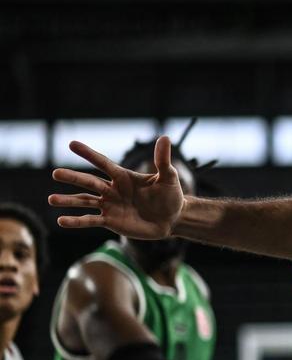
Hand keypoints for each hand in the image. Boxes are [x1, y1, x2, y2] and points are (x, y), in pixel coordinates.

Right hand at [48, 136, 184, 238]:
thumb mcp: (168, 178)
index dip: (89, 154)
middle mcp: (113, 189)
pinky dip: (76, 221)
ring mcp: (110, 205)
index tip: (72, 144)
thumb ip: (163, 161)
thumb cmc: (170, 196)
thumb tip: (164, 138)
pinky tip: (61, 221)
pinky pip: (90, 220)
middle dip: (73, 177)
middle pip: (90, 182)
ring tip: (51, 199)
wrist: (172, 219)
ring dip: (68, 201)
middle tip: (55, 173)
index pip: (103, 163)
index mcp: (124, 177)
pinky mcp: (111, 221)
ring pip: (85, 202)